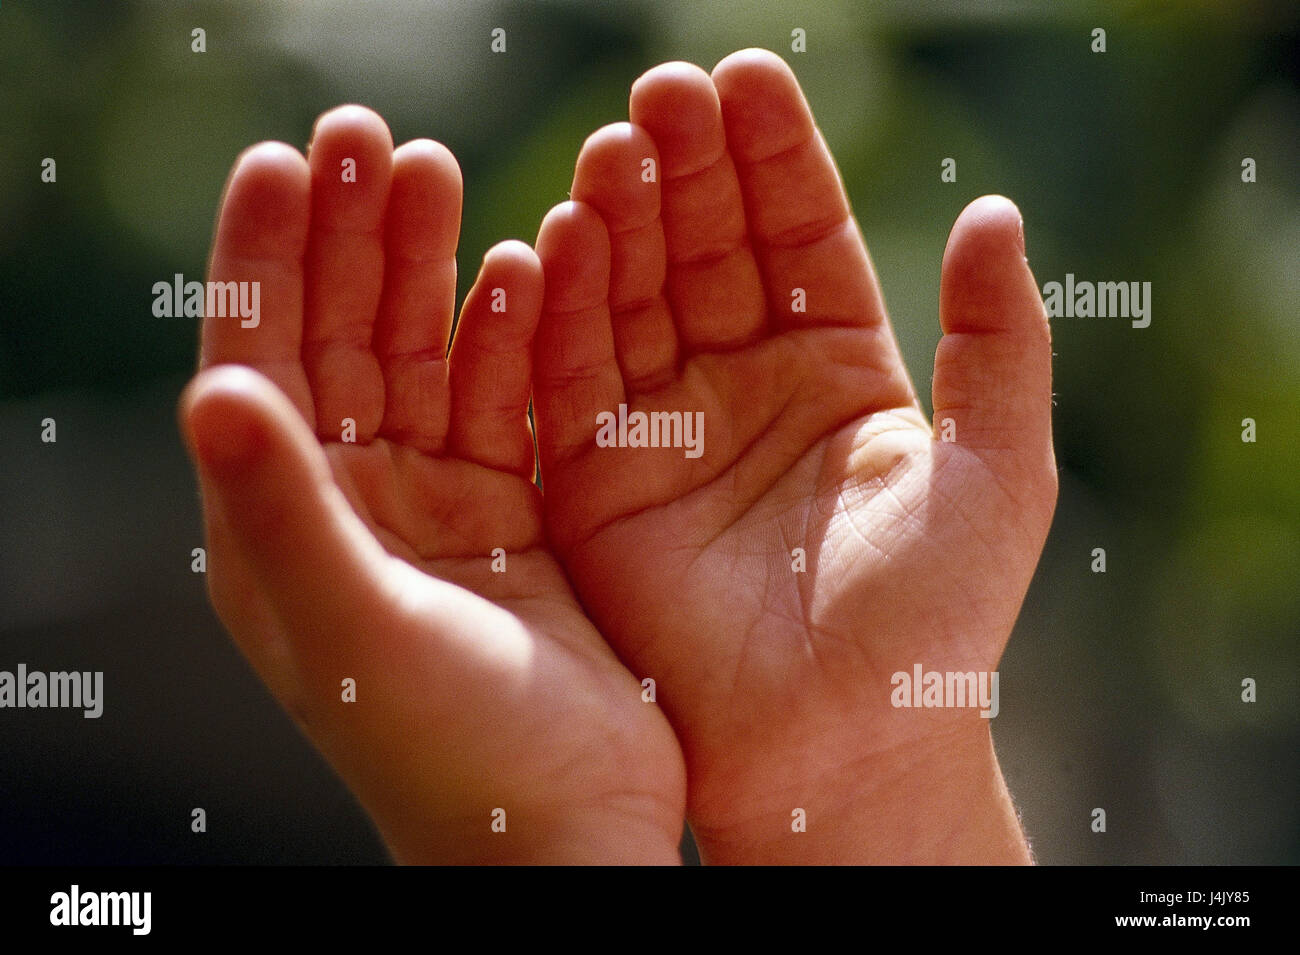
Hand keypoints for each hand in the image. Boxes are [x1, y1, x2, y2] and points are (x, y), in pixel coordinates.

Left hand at [179, 106, 684, 863]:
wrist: (563, 829)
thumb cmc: (452, 753)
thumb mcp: (354, 628)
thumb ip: (279, 512)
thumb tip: (209, 390)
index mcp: (284, 526)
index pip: (261, 364)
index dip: (267, 260)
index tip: (287, 159)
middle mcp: (350, 506)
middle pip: (343, 341)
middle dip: (354, 238)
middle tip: (378, 139)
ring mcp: (434, 508)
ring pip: (425, 358)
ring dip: (433, 268)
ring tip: (445, 174)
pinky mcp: (514, 515)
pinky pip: (505, 399)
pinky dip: (513, 334)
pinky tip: (526, 269)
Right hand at [531, 51, 1055, 862]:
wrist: (842, 753)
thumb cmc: (933, 626)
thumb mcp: (999, 473)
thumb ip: (999, 343)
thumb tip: (994, 210)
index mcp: (839, 370)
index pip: (799, 235)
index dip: (773, 158)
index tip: (746, 78)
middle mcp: (744, 387)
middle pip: (707, 250)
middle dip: (686, 171)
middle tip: (661, 95)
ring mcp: (667, 432)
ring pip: (633, 302)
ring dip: (619, 224)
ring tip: (613, 153)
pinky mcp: (600, 485)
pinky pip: (572, 384)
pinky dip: (559, 316)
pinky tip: (555, 243)